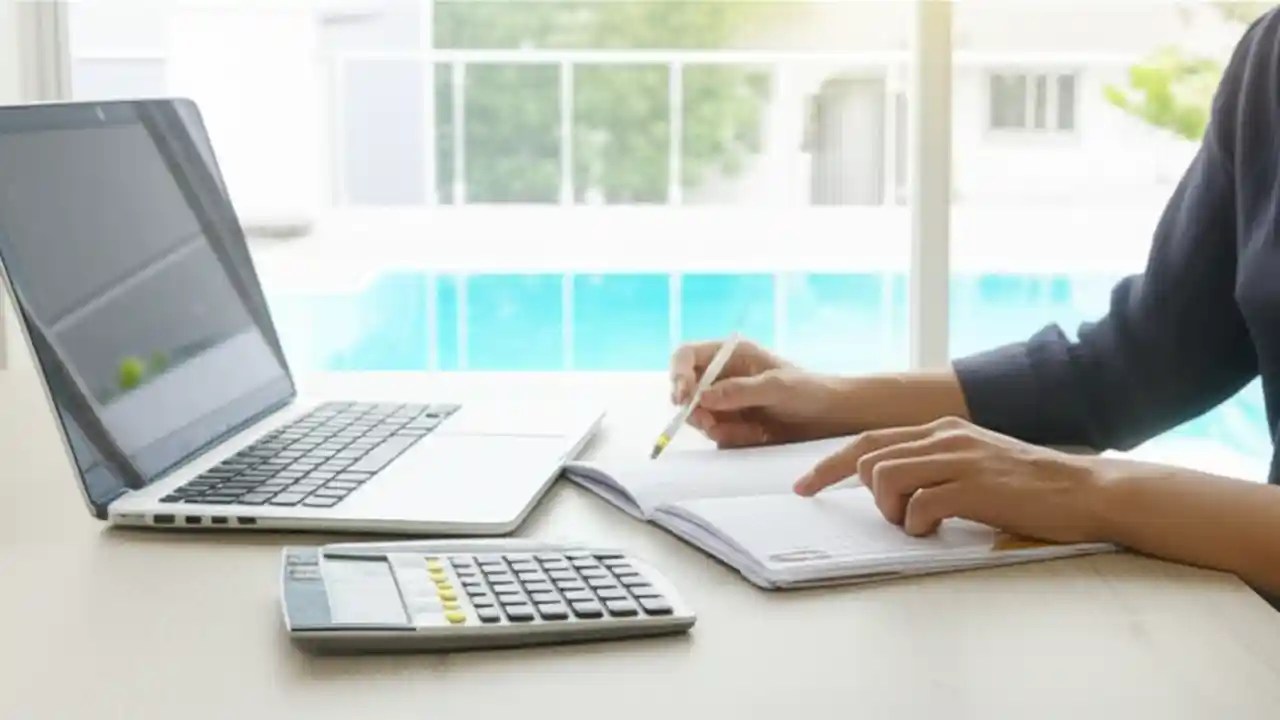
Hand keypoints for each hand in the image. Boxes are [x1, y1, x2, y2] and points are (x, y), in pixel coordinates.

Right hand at [668, 338, 843, 447]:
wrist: (833, 418)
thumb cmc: (811, 391)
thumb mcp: (777, 387)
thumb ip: (740, 391)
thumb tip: (702, 397)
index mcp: (730, 354)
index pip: (686, 356)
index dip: (677, 375)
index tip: (682, 398)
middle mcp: (723, 376)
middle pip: (686, 391)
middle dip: (697, 411)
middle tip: (713, 425)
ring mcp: (726, 401)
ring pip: (700, 417)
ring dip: (721, 428)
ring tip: (754, 431)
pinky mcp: (733, 424)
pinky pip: (717, 435)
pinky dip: (733, 438)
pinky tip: (759, 436)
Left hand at [793, 416, 1106, 543]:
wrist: (1085, 489)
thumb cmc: (1030, 485)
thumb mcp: (975, 461)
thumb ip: (935, 466)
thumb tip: (893, 489)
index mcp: (941, 429)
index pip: (867, 440)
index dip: (829, 464)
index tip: (804, 486)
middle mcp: (944, 437)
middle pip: (867, 457)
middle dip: (864, 493)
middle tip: (893, 517)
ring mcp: (958, 459)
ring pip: (884, 478)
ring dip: (891, 509)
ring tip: (921, 524)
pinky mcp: (973, 487)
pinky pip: (919, 506)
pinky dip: (918, 525)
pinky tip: (940, 530)